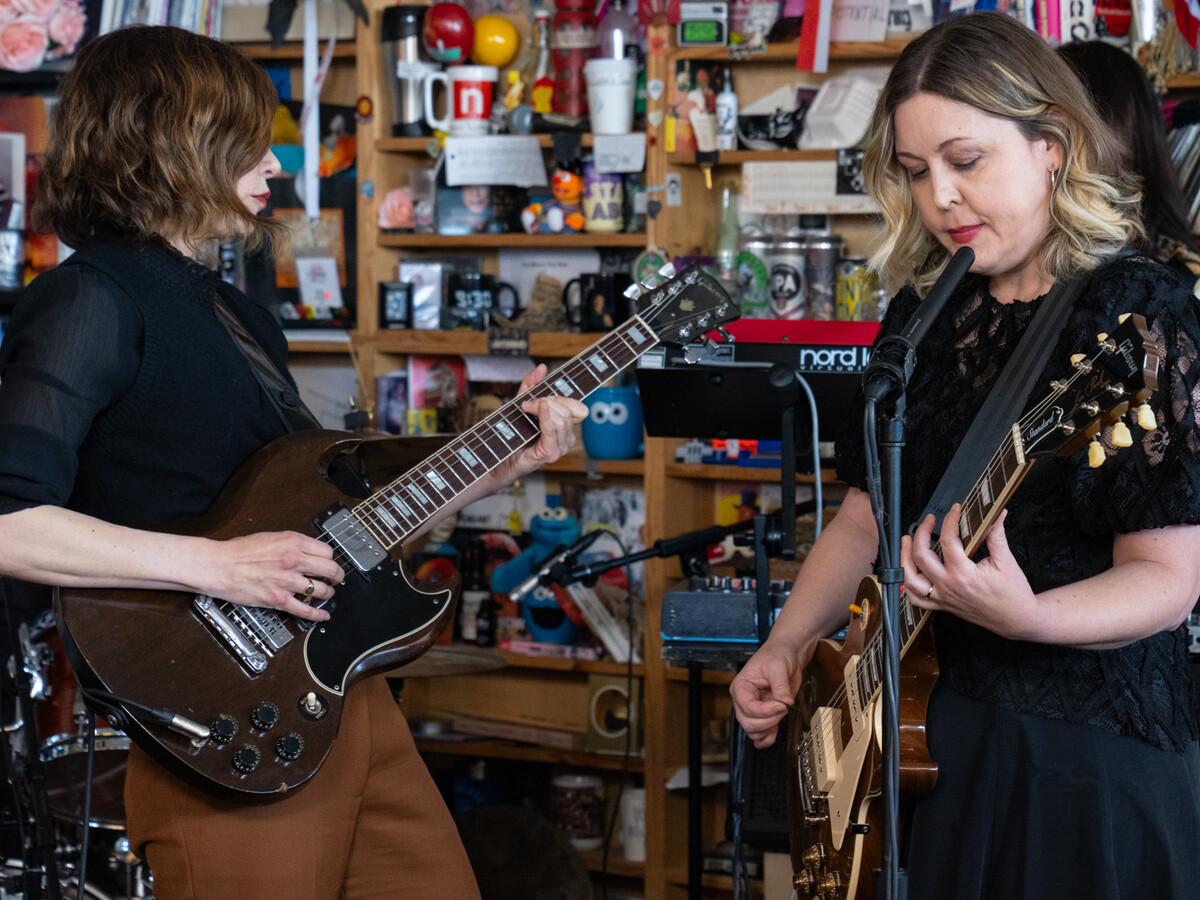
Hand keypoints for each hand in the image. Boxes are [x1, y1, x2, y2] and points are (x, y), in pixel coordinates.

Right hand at [202, 532, 343, 622]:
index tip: (329, 562)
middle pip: (330, 570)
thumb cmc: (239, 551)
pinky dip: (318, 614)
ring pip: (321, 590)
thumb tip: (309, 552)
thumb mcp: (271, 537)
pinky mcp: (279, 600)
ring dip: (328, 593)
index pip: (327, 551)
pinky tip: (323, 615)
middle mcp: (294, 561)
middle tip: (337, 578)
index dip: (330, 558)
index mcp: (293, 542)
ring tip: (328, 593)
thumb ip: (293, 544)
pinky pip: (305, 610)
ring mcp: (287, 582)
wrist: (219, 566)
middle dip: (337, 576)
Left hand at [507, 364, 588, 476]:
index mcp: (566, 427)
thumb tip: (542, 367)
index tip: (543, 397)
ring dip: (542, 408)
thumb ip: (532, 384)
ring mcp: (560, 448)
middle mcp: (567, 438)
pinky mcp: (550, 454)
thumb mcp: (522, 402)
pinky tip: (537, 409)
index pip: (578, 408)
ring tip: (526, 408)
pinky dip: (545, 417)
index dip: (562, 399)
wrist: (500, 456)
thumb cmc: (513, 433)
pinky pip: (552, 430)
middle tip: (528, 403)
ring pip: (561, 419)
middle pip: (568, 411)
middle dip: (548, 401)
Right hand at [730, 637, 807, 747]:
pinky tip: (775, 731)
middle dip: (768, 720)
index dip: (765, 710)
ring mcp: (754, 709)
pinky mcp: (764, 715)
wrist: (787, 655)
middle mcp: (743, 700)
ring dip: (768, 730)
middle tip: (784, 708)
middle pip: (748, 723)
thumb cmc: (777, 655)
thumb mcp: (778, 667)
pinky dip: (767, 738)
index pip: (747, 707)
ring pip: (753, 731)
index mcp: (741, 686)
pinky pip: (759, 735)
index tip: (782, 705)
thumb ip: (781, 687)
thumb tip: (785, 702)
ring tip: (781, 716)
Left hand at [902, 504, 1037, 638]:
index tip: (955, 510)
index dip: (950, 520)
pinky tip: (908, 571)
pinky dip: (907, 585)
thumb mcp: (1006, 561)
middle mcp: (949, 586)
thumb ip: (997, 536)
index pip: (948, 541)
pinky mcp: (943, 605)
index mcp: (964, 574)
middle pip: (921, 556)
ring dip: (904, 558)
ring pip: (910, 579)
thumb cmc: (1013, 594)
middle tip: (929, 521)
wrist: (1016, 619)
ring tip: (906, 541)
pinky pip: (916, 599)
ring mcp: (943, 597)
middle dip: (921, 533)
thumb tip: (997, 514)